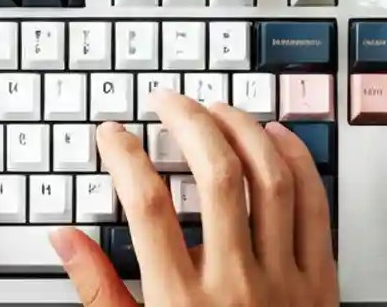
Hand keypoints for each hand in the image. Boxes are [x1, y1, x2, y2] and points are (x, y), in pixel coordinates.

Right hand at [49, 90, 338, 306]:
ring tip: (215, 106)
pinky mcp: (321, 285)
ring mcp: (283, 281)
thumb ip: (99, 290)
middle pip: (215, 176)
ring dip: (242, 130)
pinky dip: (298, 162)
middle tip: (166, 100)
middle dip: (188, 121)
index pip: (146, 206)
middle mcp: (235, 285)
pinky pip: (316, 207)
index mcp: (181, 303)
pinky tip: (275, 138)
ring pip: (270, 180)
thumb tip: (65, 239)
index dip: (124, 155)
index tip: (112, 133)